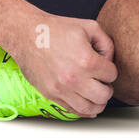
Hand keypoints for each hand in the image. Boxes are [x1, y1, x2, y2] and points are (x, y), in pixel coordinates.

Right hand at [0, 12, 117, 117]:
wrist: (27, 34)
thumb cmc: (56, 29)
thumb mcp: (89, 26)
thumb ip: (107, 44)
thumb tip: (110, 62)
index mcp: (87, 60)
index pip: (111, 75)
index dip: (110, 69)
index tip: (102, 65)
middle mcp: (75, 78)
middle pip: (104, 95)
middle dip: (107, 88)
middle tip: (102, 81)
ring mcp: (62, 89)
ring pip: (90, 108)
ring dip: (98, 102)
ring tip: (95, 92)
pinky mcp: (51, 95)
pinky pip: (73, 111)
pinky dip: (84, 110)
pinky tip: (87, 102)